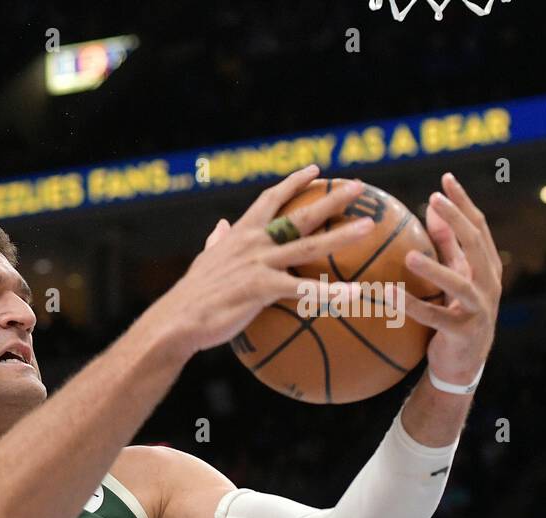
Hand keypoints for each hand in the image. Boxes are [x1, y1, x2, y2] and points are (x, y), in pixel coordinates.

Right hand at [154, 165, 370, 354]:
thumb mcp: (204, 261)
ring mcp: (258, 264)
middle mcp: (252, 243)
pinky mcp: (260, 289)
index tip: (315, 170)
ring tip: (368, 227)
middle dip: (330, 198)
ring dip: (341, 236)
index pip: (270, 199)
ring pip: (308, 246)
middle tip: (359, 187)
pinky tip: (356, 295)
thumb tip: (219, 226)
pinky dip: (331, 293)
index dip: (294, 182)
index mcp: (239, 235)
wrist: (176, 320)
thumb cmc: (191, 296)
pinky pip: (303, 291)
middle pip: (299, 216)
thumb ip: (216, 241)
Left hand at [402, 172, 500, 385]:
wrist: (462, 363)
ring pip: (459, 284)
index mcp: (486, 267)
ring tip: (410, 257)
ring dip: (435, 269)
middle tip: (434, 199)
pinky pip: (435, 317)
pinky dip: (411, 307)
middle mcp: (488, 283)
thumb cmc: (455, 313)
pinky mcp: (462, 332)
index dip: (463, 203)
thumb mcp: (453, 276)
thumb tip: (431, 209)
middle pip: (475, 245)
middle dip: (457, 220)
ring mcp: (478, 308)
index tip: (446, 178)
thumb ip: (447, 246)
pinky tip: (389, 296)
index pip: (477, 227)